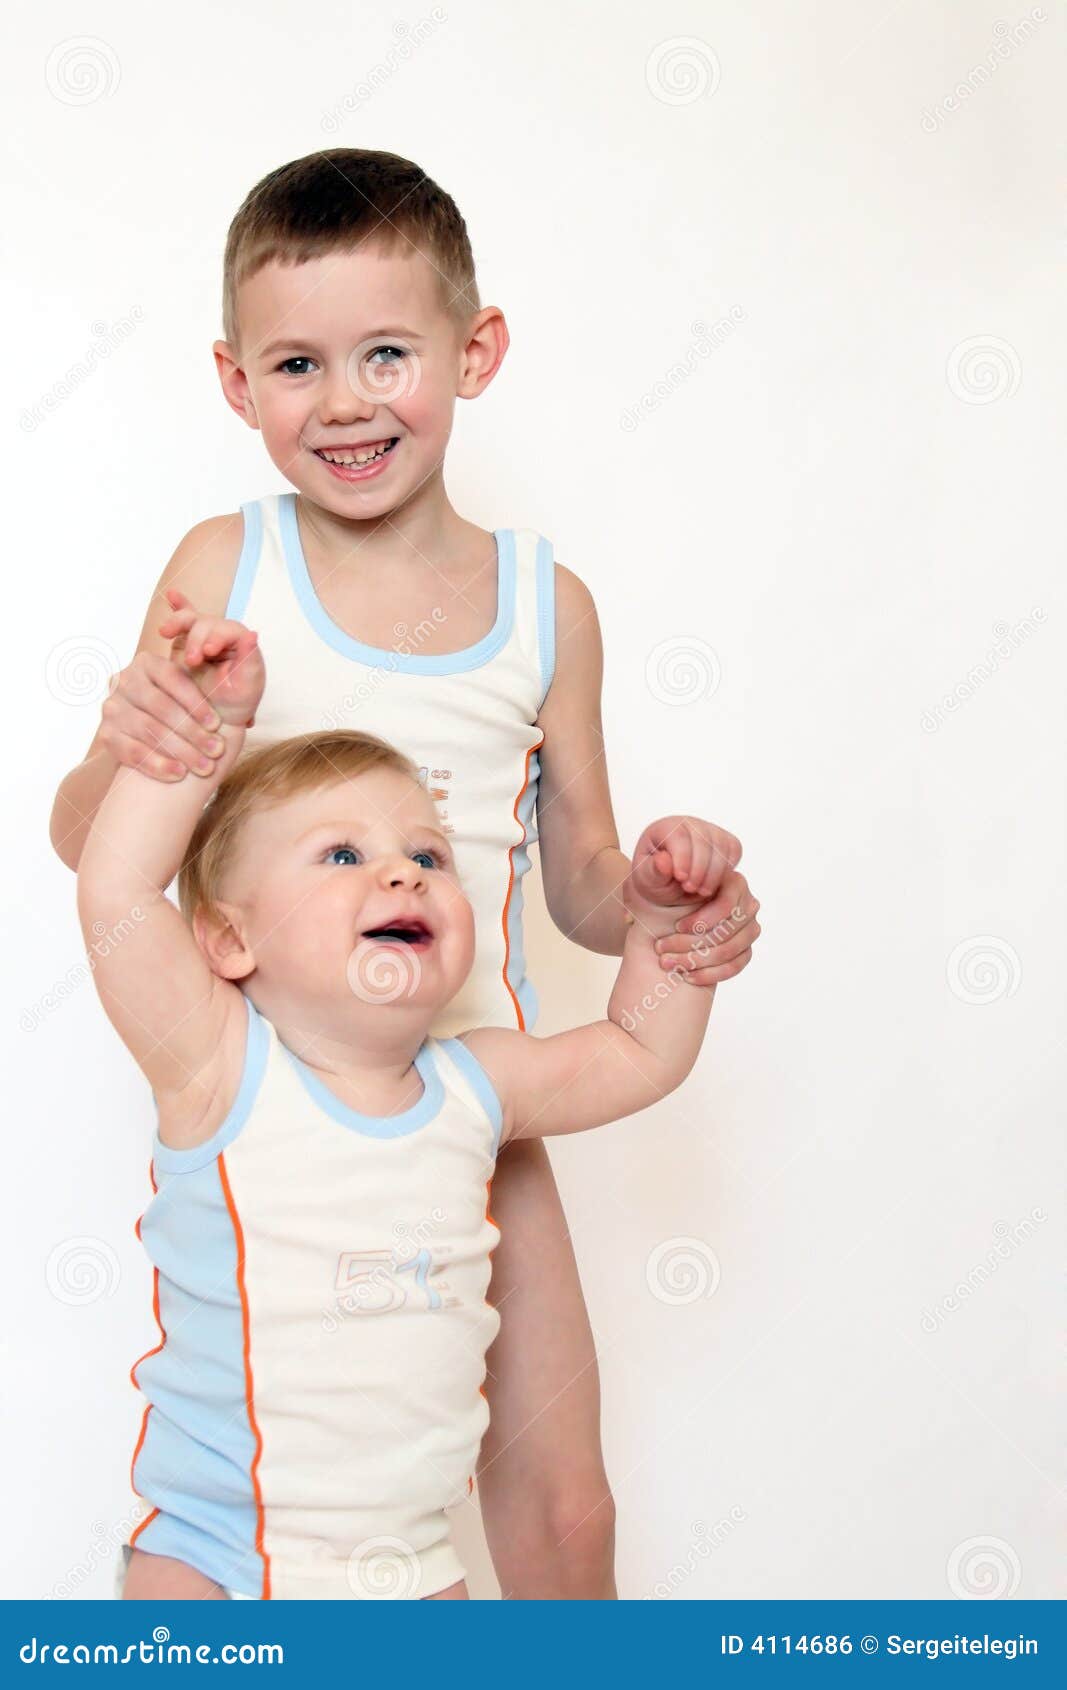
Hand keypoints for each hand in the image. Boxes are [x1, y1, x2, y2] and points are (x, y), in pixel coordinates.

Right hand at [100, 594, 235, 782]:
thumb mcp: (209, 686)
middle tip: (216, 751)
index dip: (196, 704)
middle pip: (160, 707)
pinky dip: (157, 764)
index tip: (217, 724)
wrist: (162, 741)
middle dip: (192, 732)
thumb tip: (254, 636)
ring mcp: (111, 707)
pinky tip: (178, 774)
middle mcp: (124, 680)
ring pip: (148, 730)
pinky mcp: (106, 734)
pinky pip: (131, 751)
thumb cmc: (191, 710)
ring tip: (204, 767)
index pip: (172, 678)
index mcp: (147, 662)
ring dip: (179, 751)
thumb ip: (229, 663)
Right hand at [157, 589, 264, 729]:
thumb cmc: (237, 702)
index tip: (208, 651)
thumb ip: (250, 660)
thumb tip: (253, 634)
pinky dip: (176, 606)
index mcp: (241, 642)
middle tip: (192, 661)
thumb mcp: (247, 686)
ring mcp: (202, 636)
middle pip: (206, 623)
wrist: (217, 716)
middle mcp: (222, 634)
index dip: (217, 637)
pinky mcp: (184, 641)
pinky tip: (171, 595)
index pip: (229, 630)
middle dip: (196, 639)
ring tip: (165, 632)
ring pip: (189, 619)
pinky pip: (181, 621)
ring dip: (177, 623)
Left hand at [628, 815, 759, 985]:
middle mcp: (747, 901)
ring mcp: (750, 926)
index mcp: (731, 878)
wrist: (662, 910)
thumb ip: (657, 869)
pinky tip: (687, 975)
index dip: (701, 920)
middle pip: (727, 930)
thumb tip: (663, 862)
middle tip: (662, 948)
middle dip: (691, 943)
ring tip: (668, 962)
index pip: (726, 903)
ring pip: (730, 949)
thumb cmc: (661, 889)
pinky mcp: (746, 948)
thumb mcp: (653, 877)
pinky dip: (711, 974)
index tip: (675, 927)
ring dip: (696, 960)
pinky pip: (736, 965)